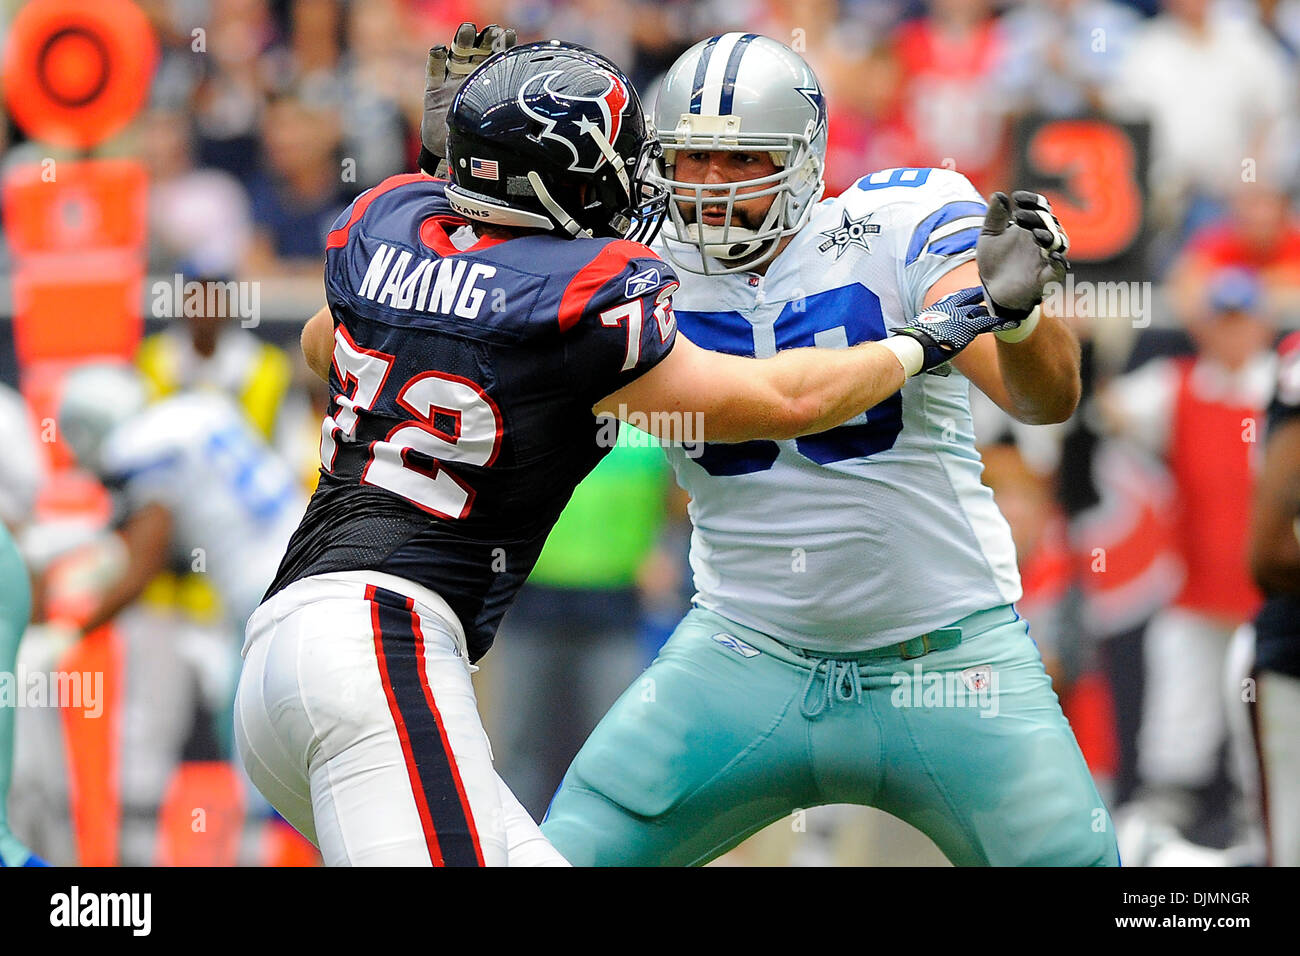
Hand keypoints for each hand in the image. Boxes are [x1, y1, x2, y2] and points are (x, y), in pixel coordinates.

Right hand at [420, 22, 516, 174]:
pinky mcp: (433, 91)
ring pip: (457, 57)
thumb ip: (512, 111)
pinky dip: (436, 59)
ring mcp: (451, 83)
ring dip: (462, 43)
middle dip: (483, 41)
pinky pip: (434, 71)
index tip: (508, 34)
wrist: (452, 157)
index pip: (496, 60)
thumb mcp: (499, 125)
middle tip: (491, 30)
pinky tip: (440, 49)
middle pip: (477, 54)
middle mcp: (470, 80)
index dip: (501, 46)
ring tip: (468, 30)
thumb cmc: (480, 142)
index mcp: (487, 85)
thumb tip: (539, 101)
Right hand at [891, 287, 1022, 373]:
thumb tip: (926, 337)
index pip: (960, 296)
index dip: (972, 294)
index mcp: (939, 306)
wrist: (914, 346)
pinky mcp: (968, 328)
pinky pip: (989, 323)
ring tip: (1013, 307)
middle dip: (987, 295)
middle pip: (973, 297)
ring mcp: (960, 316)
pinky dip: (1002, 322)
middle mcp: (951, 307)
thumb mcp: (921, 330)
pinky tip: (1014, 322)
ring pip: (984, 309)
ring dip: (998, 308)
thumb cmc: (913, 342)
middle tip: (1002, 291)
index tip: (980, 291)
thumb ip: (930, 328)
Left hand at [976, 190, 1068, 321]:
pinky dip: (1060, 263)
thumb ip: (994, 217)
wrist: (991, 288)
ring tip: (1035, 234)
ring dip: (1050, 235)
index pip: (1040, 206)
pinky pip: (1060, 269)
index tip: (1017, 198)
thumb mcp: (989, 236)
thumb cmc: (994, 260)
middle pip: (1050, 221)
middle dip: (1037, 216)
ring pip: (1059, 242)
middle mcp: (1042, 239)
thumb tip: (999, 195)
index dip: (1032, 200)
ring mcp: (1046, 258)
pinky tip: (1053, 257)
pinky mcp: (1047, 278)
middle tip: (1019, 216)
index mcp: (1030, 225)